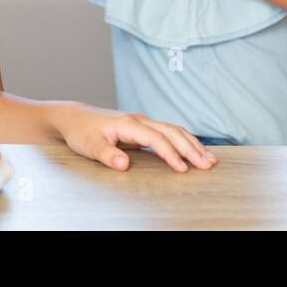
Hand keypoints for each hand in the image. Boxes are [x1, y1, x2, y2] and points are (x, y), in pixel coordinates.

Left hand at [54, 104, 216, 172]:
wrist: (76, 118)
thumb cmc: (82, 131)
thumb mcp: (89, 146)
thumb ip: (107, 155)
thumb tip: (124, 165)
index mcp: (129, 123)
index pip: (156, 138)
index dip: (171, 154)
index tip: (183, 169)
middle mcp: (140, 120)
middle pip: (172, 132)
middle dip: (192, 148)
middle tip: (209, 164)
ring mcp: (143, 123)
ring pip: (174, 130)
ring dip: (193, 144)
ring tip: (210, 159)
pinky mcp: (143, 128)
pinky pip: (169, 133)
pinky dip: (185, 142)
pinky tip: (194, 151)